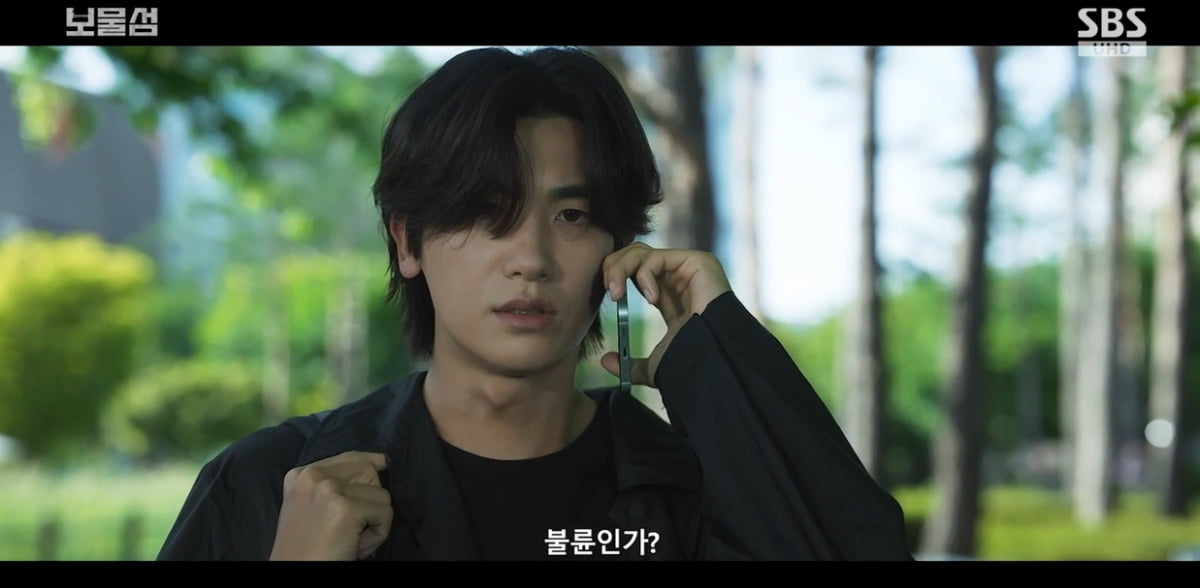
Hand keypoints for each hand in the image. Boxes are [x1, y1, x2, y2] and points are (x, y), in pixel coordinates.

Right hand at [269, 451, 391, 560]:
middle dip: (371, 500)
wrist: (295, 573)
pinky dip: (378, 535)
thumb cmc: (308, 550)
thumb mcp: (311, 507)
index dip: (371, 463)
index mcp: (300, 475)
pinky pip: (385, 514)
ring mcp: (328, 489)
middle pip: (369, 471)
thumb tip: (380, 462)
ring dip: (373, 522)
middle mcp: (312, 476)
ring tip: (349, 540)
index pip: (351, 457)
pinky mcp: (345, 508)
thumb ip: (335, 486)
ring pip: (381, 495)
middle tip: (352, 528)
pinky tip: (355, 546)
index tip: (383, 464)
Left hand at [598, 242, 731, 387]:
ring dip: (621, 268)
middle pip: (634, 253)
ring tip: (618, 294)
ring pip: (641, 251)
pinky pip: (657, 257)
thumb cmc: (690, 361)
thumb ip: (630, 363)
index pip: (634, 270)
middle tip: (610, 292)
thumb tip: (606, 361)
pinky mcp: (696, 261)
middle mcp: (676, 276)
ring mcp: (687, 267)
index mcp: (667, 294)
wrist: (712, 360)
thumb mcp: (654, 364)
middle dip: (614, 267)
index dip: (616, 275)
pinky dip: (645, 275)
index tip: (610, 296)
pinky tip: (652, 298)